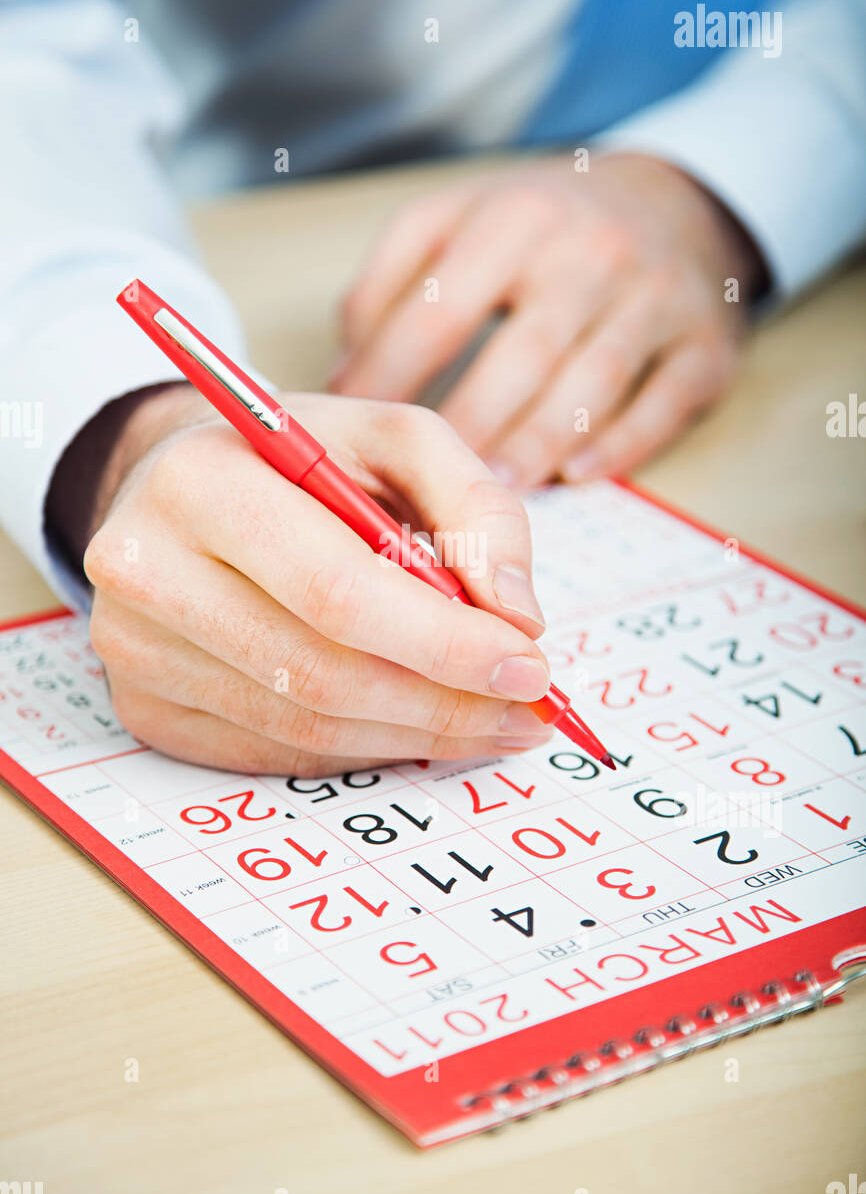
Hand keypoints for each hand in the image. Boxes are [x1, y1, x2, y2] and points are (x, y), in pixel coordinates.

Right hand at [83, 388, 554, 774]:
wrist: (185, 485)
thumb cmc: (299, 461)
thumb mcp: (396, 440)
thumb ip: (476, 506)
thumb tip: (518, 613)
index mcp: (201, 481)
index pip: (337, 590)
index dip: (444, 642)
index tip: (529, 664)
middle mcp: (144, 570)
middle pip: (321, 673)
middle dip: (444, 702)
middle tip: (524, 709)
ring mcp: (133, 650)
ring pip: (302, 726)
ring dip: (415, 735)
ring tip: (490, 720)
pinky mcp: (142, 706)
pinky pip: (274, 753)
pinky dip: (362, 748)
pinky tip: (413, 726)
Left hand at [332, 152, 763, 486]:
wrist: (676, 202)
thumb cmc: (542, 229)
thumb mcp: (456, 221)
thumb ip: (389, 285)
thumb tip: (342, 376)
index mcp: (515, 220)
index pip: (441, 309)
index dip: (391, 376)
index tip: (357, 428)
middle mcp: (591, 253)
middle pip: (520, 355)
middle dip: (470, 425)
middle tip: (428, 481)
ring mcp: (657, 299)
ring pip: (591, 384)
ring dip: (537, 446)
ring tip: (491, 493)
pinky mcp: (706, 346)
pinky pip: (662, 405)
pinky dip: (619, 446)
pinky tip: (576, 476)